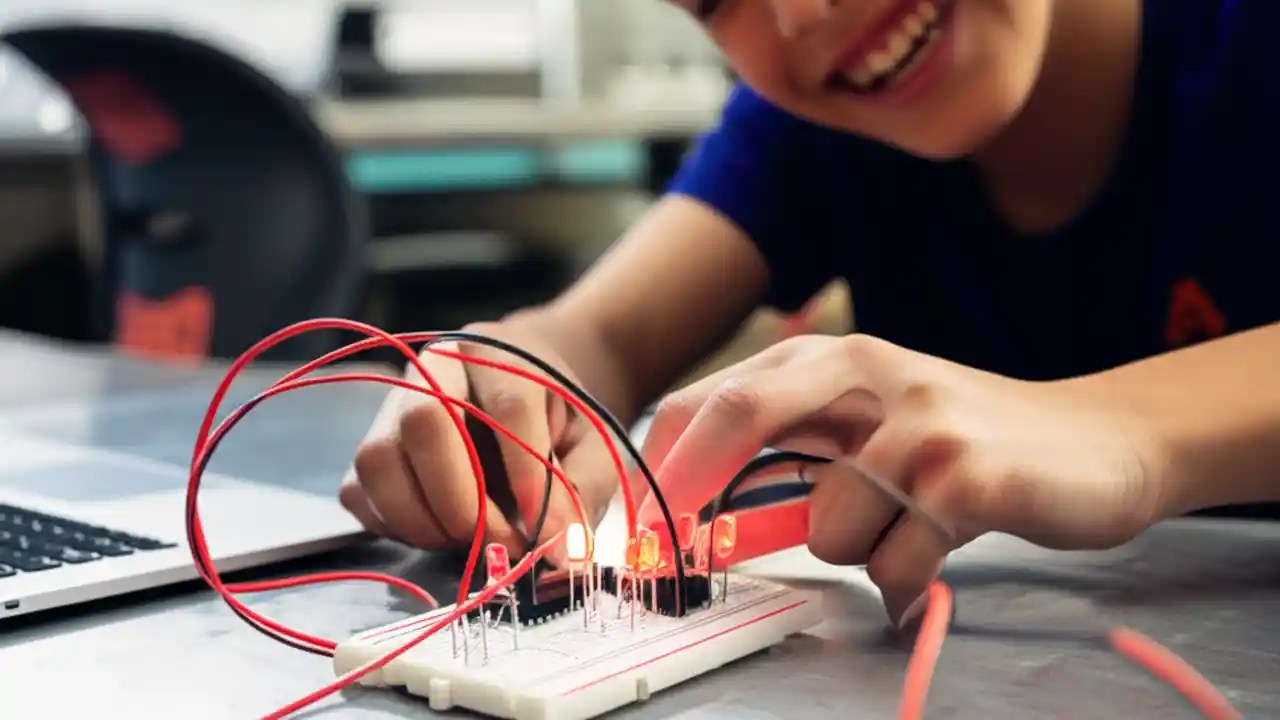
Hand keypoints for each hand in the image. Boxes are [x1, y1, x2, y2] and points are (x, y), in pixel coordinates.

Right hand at [340, 322, 617, 561]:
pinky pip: (358, 491)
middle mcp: (436, 366)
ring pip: (378, 460)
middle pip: (423, 421)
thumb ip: (584, 489)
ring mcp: (393, 402)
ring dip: (424, 520)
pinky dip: (396, 527)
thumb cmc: (560, 420)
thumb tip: (561, 551)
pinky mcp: (368, 443)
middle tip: (500, 542)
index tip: (545, 530)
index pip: (508, 407)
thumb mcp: (593, 446)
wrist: (523, 394)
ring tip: (472, 541)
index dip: (525, 475)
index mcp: (502, 353)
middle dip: (461, 501)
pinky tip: (440, 533)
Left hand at [638, 334, 1162, 627]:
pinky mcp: (967, 478)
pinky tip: (942, 548)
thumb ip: (796, 449)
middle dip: (692, 489)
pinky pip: (892, 563)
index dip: (664, 459)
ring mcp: (920, 423)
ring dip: (856, 550)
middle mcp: (872, 372)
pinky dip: (906, 578)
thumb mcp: (874, 423)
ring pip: (825, 526)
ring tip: (909, 527)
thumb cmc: (965, 437)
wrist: (1099, 440)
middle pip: (741, 415)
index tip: (638, 519)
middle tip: (674, 553)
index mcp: (836, 357)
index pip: (719, 396)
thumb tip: (700, 507)